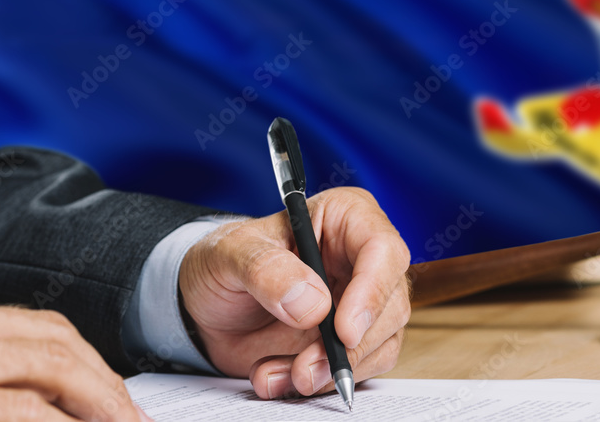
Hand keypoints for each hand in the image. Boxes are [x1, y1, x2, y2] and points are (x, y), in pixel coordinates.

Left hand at [179, 187, 410, 399]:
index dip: (372, 292)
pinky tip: (279, 376)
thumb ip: (265, 269)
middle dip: (350, 346)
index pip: (382, 249)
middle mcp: (362, 258)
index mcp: (345, 217)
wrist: (208, 304)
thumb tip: (313, 304)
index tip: (342, 331)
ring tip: (280, 373)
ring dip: (332, 369)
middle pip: (391, 304)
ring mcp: (360, 301)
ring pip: (380, 342)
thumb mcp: (230, 253)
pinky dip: (322, 382)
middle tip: (305, 367)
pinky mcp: (351, 339)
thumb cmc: (224, 261)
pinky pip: (358, 368)